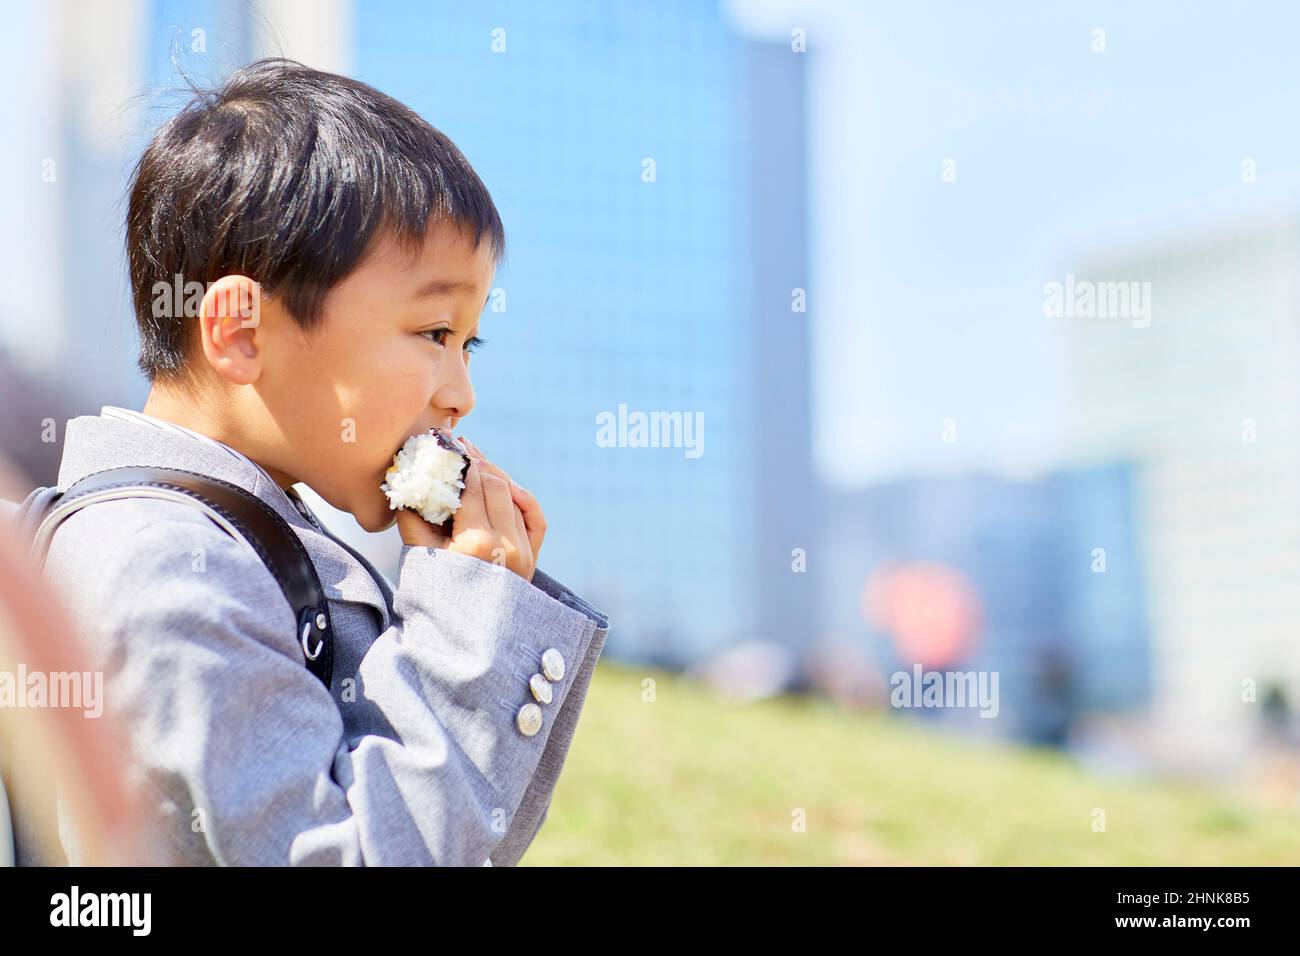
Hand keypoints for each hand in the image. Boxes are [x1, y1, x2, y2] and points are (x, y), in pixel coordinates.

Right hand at [394, 437, 545, 580]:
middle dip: (478, 463)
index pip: (473, 486)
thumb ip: (413, 514)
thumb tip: (410, 478)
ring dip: (496, 476)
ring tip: (478, 461)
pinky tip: (508, 485)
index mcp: (477, 542)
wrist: (463, 637)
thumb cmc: (433, 594)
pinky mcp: (532, 559)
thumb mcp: (417, 553)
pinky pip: (534, 518)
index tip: (449, 446)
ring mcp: (524, 552)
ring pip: (514, 497)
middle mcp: (507, 545)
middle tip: (462, 447)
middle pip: (496, 485)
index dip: (460, 462)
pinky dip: (523, 499)